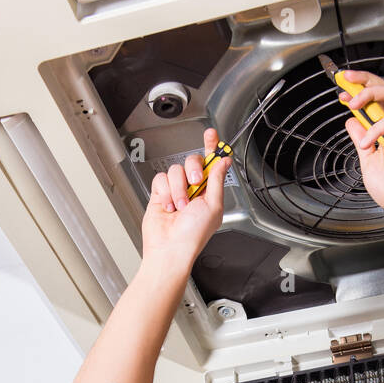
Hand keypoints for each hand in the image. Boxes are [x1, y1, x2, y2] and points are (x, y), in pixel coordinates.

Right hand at [139, 127, 232, 273]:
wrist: (170, 248)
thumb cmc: (193, 235)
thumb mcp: (214, 206)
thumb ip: (217, 180)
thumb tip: (224, 161)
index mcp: (210, 191)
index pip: (212, 163)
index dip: (212, 147)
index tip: (211, 134)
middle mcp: (193, 189)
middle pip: (192, 161)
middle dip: (193, 171)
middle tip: (194, 184)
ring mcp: (176, 191)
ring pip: (175, 170)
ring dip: (178, 189)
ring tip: (179, 206)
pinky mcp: (160, 194)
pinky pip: (160, 179)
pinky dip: (164, 192)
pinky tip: (167, 206)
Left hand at [338, 71, 383, 219]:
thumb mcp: (367, 160)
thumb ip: (360, 139)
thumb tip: (351, 122)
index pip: (375, 101)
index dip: (358, 91)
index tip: (341, 91)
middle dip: (363, 80)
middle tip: (346, 79)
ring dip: (369, 93)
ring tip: (352, 103)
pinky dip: (375, 129)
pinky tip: (367, 143)